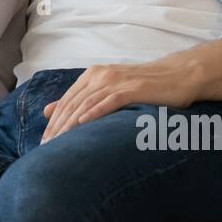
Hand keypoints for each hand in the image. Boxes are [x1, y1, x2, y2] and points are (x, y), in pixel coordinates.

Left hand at [40, 58, 200, 144]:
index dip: (54, 121)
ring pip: (86, 104)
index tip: (44, 141)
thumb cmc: (142, 87)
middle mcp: (100, 75)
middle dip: (58, 126)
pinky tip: (82, 123)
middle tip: (47, 146)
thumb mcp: (107, 91)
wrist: (177, 76)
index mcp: (92, 75)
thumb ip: (80, 99)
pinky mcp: (132, 89)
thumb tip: (48, 111)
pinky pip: (109, 101)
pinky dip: (94, 112)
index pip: (67, 100)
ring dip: (70, 124)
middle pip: (73, 103)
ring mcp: (116, 81)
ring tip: (59, 142)